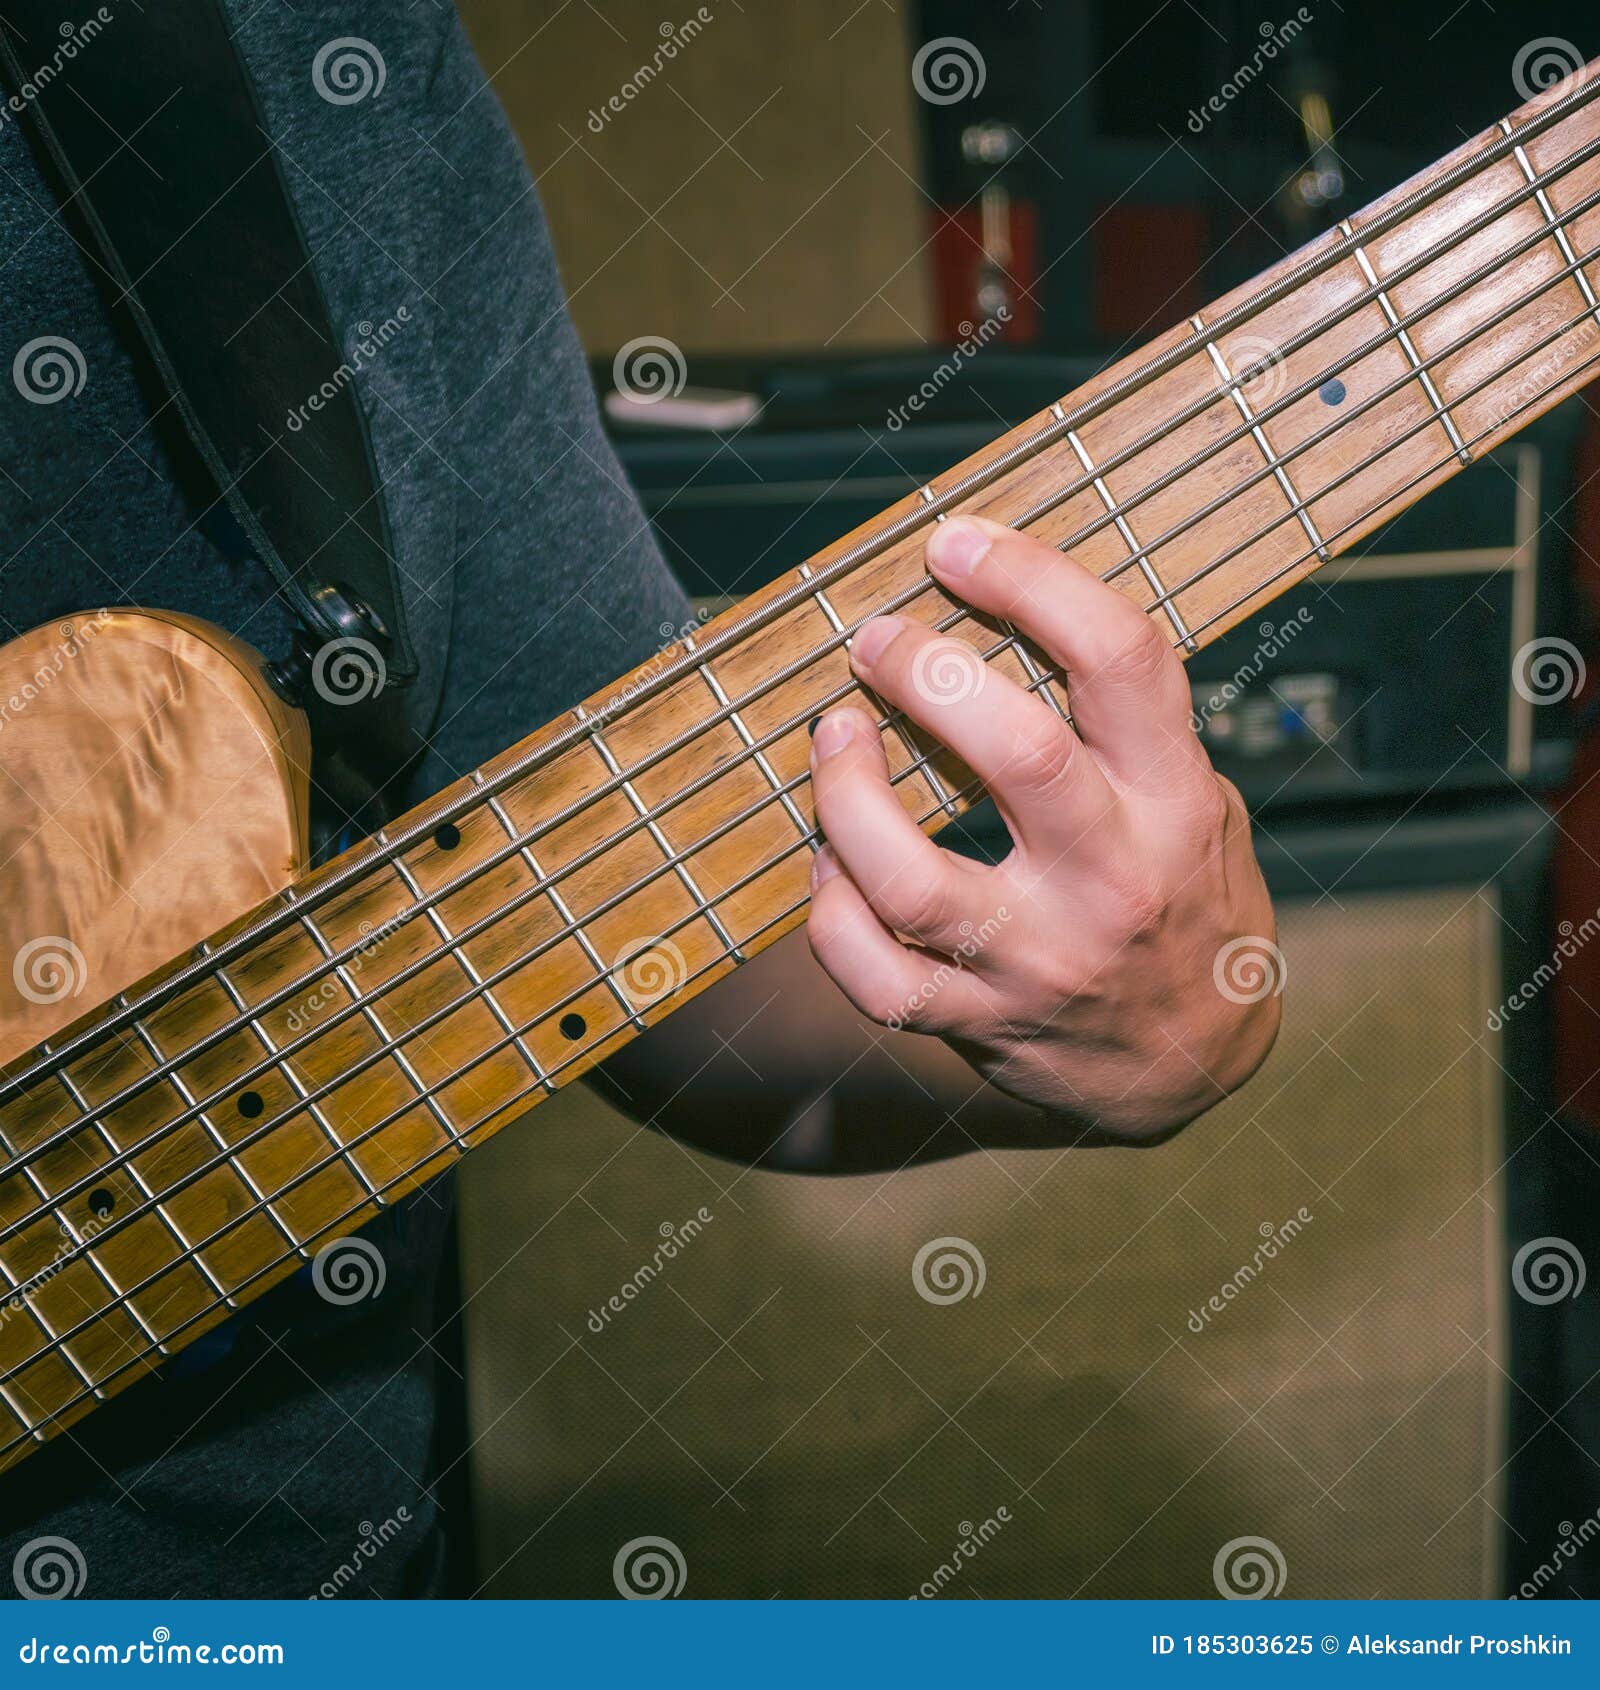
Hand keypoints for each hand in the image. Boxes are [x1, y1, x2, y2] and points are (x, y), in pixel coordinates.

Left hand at [805, 514, 1281, 1144]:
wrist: (1196, 1065)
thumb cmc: (1187, 902)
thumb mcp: (1200, 803)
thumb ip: (1128, 731)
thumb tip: (1008, 616)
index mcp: (1174, 801)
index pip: (1118, 661)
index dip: (1032, 581)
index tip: (959, 543)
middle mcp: (1111, 878)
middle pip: (1017, 753)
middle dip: (926, 673)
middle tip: (877, 638)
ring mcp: (1039, 960)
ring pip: (913, 881)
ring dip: (847, 795)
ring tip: (833, 733)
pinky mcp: (981, 1022)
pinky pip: (876, 978)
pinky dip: (830, 912)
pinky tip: (826, 860)